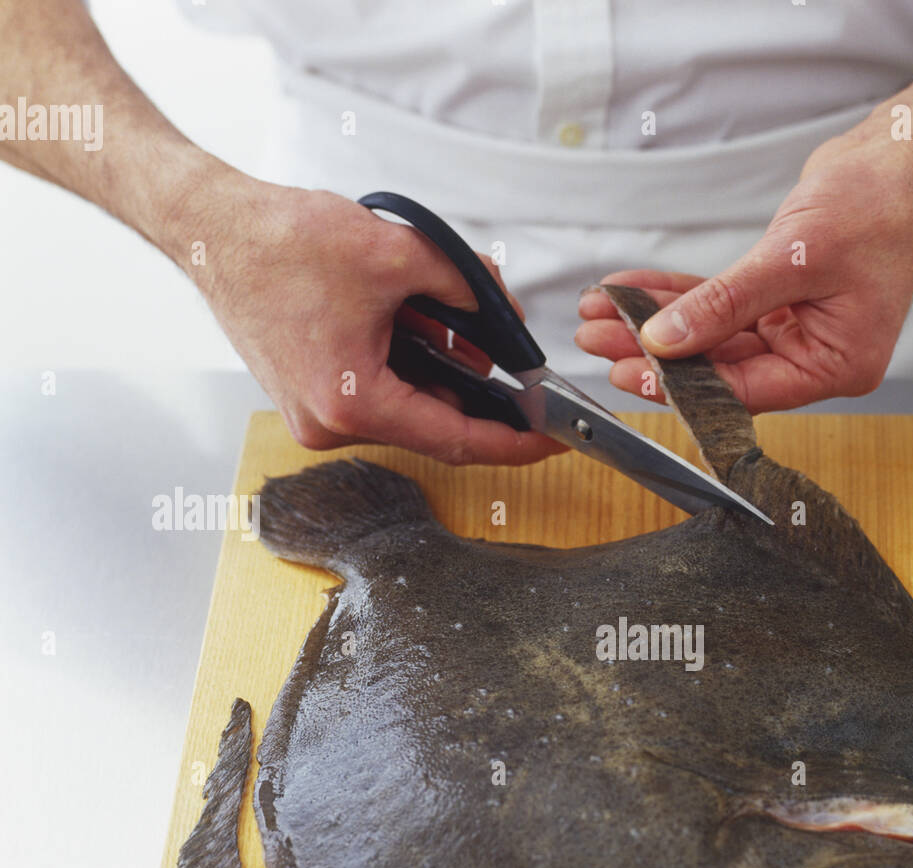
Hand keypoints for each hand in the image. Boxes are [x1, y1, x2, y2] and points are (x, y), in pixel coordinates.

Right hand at [182, 173, 563, 465]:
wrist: (210, 230)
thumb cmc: (276, 242)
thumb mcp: (392, 253)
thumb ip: (461, 284)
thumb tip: (501, 305)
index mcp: (352, 405)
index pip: (455, 440)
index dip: (513, 443)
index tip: (552, 443)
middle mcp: (331, 425)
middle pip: (434, 426)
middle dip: (479, 393)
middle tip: (519, 371)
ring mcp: (317, 417)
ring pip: (409, 407)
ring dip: (441, 372)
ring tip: (453, 324)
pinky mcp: (310, 398)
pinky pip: (381, 394)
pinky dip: (409, 367)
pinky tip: (419, 327)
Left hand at [575, 122, 912, 412]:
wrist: (903, 156)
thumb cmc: (878, 204)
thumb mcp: (794, 258)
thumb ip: (727, 303)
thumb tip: (668, 339)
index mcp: (836, 365)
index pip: (746, 390)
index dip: (683, 384)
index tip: (628, 369)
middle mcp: (816, 355)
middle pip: (722, 367)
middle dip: (655, 351)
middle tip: (597, 337)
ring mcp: (797, 328)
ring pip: (713, 337)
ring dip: (656, 324)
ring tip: (601, 313)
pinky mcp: (778, 300)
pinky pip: (719, 306)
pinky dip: (678, 297)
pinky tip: (632, 291)